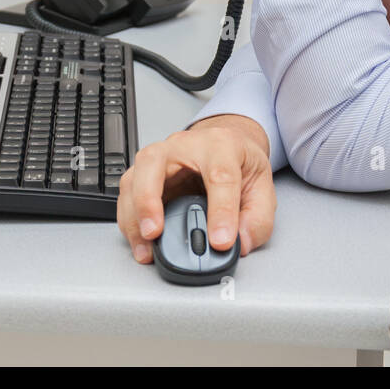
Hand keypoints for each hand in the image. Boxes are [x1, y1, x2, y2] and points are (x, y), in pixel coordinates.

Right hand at [117, 114, 275, 262]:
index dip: (221, 211)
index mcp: (220, 145)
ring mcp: (160, 158)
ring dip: (134, 215)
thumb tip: (241, 244)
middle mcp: (183, 146)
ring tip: (147, 245)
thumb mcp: (262, 185)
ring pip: (133, 179)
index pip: (220, 176)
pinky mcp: (145, 175)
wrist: (227, 143)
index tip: (221, 241)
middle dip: (150, 200)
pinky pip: (127, 196)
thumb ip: (257, 217)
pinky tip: (142, 243)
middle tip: (156, 232)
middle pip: (155, 163)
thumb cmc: (240, 161)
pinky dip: (130, 222)